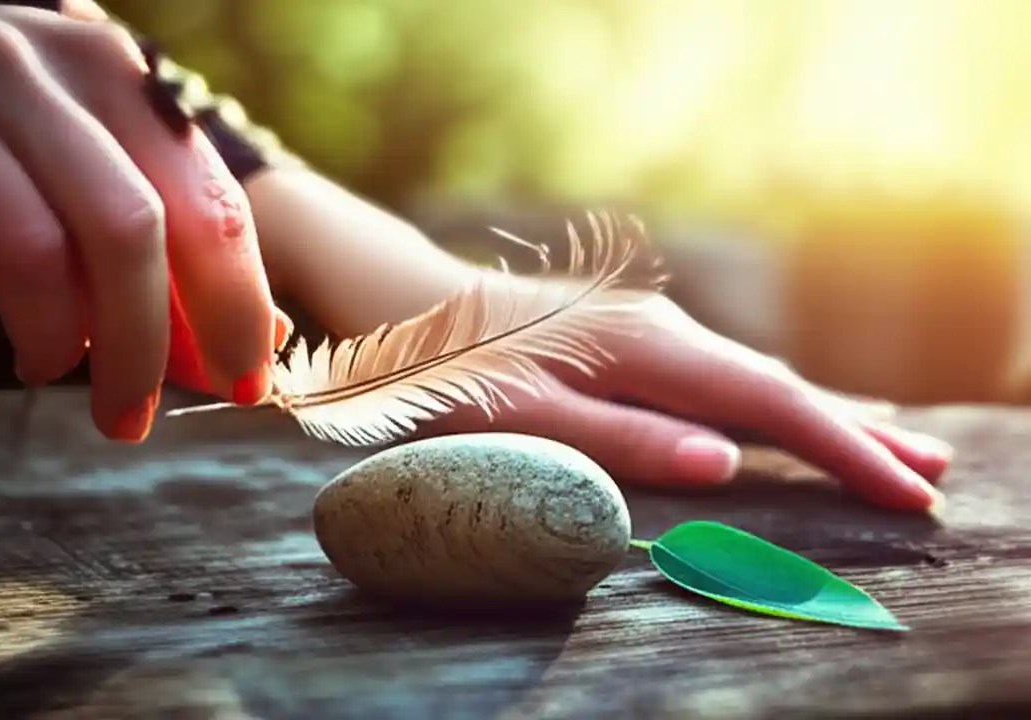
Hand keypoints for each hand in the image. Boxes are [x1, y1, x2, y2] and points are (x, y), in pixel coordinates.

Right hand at [0, 0, 277, 440]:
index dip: (247, 298)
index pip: (218, 199)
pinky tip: (34, 356)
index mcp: (118, 81)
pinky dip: (46, 324)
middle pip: (190, 214)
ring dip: (132, 347)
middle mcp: (76, 68)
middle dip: (220, 325)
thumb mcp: (34, 192)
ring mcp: (1, 85)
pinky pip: (24, 246)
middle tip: (219, 398)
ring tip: (118, 410)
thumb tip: (199, 352)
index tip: (254, 372)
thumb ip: (118, 264)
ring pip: (118, 234)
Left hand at [424, 290, 948, 513]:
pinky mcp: (633, 344)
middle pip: (777, 389)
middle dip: (855, 434)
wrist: (411, 304)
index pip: (767, 405)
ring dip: (823, 417)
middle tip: (933, 476)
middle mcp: (662, 332)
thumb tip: (727, 463)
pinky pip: (721, 378)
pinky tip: (789, 412)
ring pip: (754, 381)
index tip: (905, 489)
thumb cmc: (455, 371)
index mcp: (645, 350)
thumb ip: (623, 439)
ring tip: (895, 445)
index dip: (842, 449)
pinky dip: (773, 404)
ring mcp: (650, 334)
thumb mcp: (524, 418)